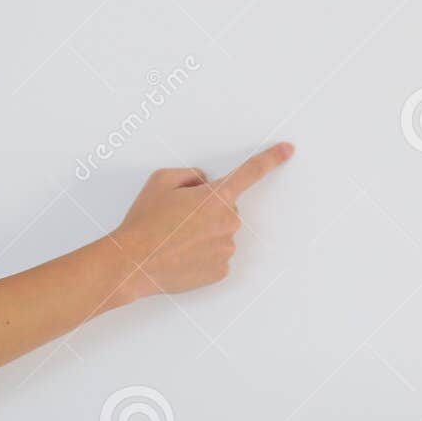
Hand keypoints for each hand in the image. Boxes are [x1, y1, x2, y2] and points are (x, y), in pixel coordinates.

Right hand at [106, 142, 294, 304]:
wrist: (133, 263)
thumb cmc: (144, 223)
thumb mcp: (160, 180)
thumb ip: (189, 175)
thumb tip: (203, 183)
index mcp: (215, 197)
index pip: (250, 172)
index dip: (271, 158)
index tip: (288, 150)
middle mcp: (228, 222)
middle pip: (226, 208)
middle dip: (206, 209)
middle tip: (177, 218)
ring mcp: (226, 248)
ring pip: (221, 233)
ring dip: (203, 232)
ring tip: (173, 238)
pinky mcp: (221, 270)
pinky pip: (216, 254)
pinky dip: (201, 253)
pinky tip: (180, 254)